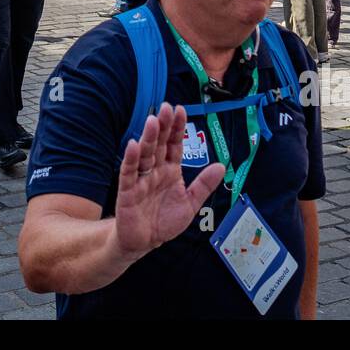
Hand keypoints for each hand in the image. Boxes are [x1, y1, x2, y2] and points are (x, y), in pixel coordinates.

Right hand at [114, 104, 224, 260]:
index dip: (177, 128)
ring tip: (152, 121)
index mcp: (170, 170)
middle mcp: (155, 170)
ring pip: (145, 154)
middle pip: (159, 145)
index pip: (174, 145)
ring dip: (148, 138)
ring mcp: (141, 179)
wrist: (146, 242)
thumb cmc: (165, 221)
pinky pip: (129, 173)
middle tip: (166, 107)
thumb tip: (221, 166)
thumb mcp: (190, 203)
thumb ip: (204, 185)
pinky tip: (133, 145)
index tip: (180, 110)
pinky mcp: (128, 191)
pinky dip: (131, 159)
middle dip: (163, 126)